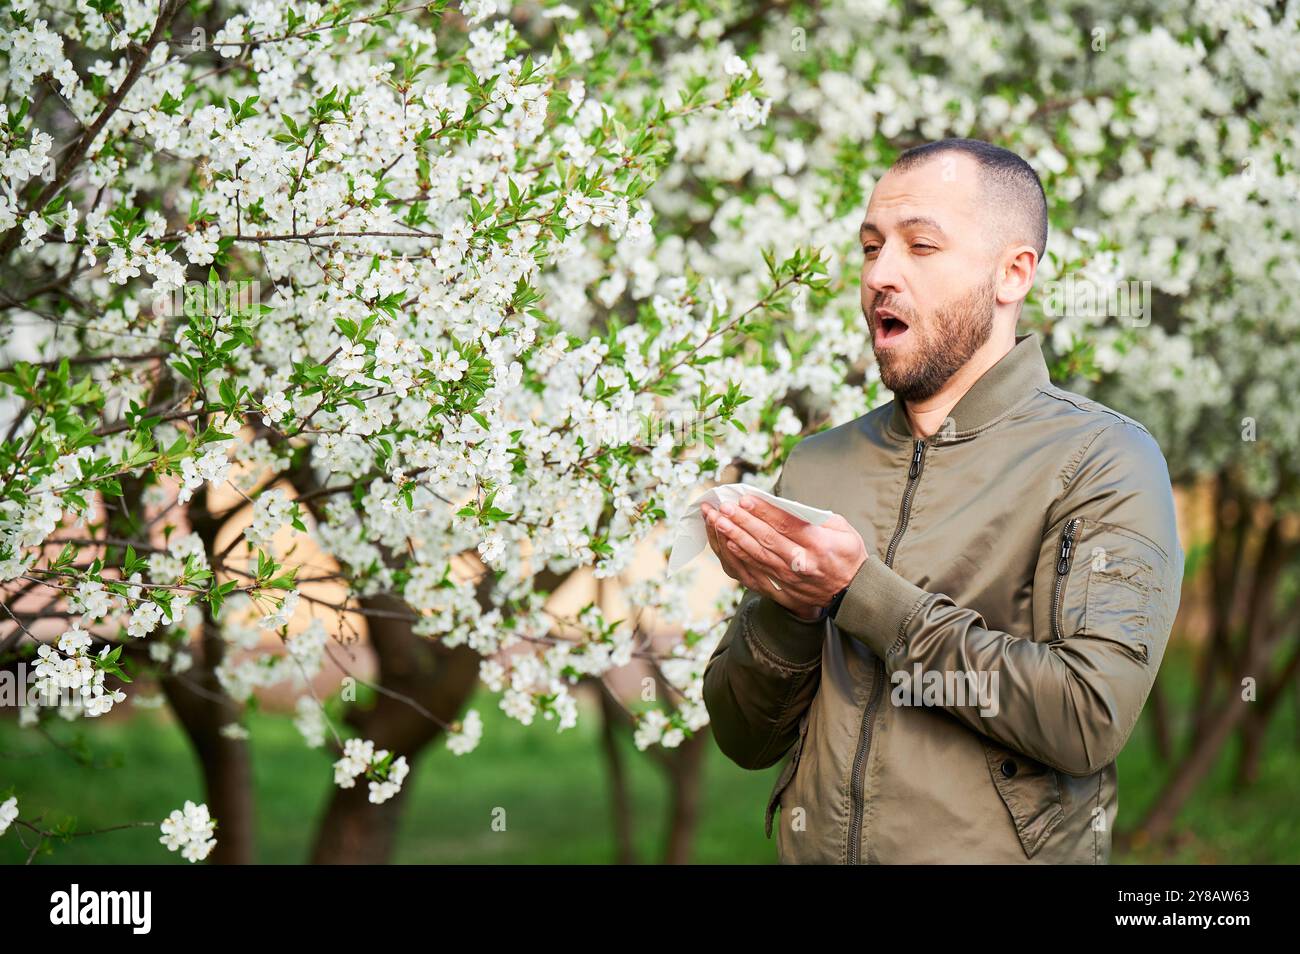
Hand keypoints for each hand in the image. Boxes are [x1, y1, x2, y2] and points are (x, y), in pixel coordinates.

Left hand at [701, 494, 867, 617]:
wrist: (851, 593)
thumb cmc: (847, 555)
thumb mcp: (843, 530)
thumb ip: (815, 517)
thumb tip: (785, 504)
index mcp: (819, 545)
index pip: (786, 525)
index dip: (763, 512)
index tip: (745, 499)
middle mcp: (801, 563)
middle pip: (767, 539)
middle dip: (742, 522)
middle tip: (724, 507)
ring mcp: (789, 578)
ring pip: (757, 555)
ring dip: (735, 537)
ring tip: (718, 521)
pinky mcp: (781, 587)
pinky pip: (756, 571)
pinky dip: (740, 557)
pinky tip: (727, 543)